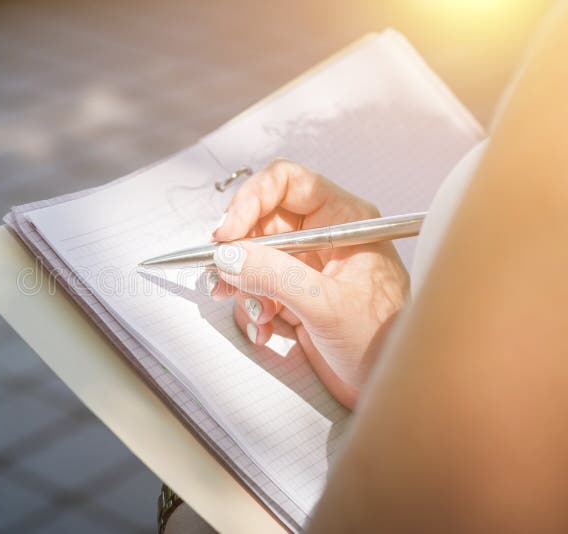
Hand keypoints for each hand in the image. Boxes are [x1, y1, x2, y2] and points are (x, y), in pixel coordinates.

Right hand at [208, 159, 408, 408]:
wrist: (391, 387)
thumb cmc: (378, 340)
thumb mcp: (325, 304)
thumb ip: (273, 275)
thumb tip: (226, 256)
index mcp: (342, 219)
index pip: (286, 182)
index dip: (251, 200)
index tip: (226, 236)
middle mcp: (323, 236)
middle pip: (262, 221)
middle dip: (239, 253)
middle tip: (222, 280)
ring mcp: (307, 267)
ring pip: (254, 257)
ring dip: (243, 286)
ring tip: (256, 315)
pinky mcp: (296, 296)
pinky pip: (257, 288)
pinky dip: (251, 309)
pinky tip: (264, 332)